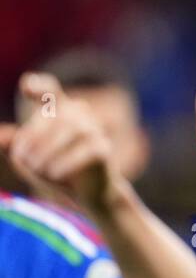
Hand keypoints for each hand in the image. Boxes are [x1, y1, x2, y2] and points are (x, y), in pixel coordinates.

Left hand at [0, 73, 119, 217]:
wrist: (85, 192)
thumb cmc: (53, 168)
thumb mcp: (27, 159)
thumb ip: (12, 146)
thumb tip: (0, 136)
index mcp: (57, 110)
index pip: (49, 91)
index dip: (39, 86)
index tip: (26, 86)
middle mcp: (78, 114)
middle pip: (56, 114)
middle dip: (36, 137)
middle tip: (24, 160)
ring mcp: (93, 130)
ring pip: (73, 129)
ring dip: (50, 150)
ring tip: (38, 169)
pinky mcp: (103, 149)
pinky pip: (88, 150)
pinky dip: (68, 162)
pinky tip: (55, 174)